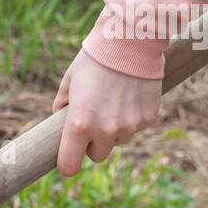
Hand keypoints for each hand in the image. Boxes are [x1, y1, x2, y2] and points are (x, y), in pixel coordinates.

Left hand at [52, 49, 160, 175]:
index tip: (66, 160)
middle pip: (97, 156)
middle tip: (92, 121)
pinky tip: (128, 96)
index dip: (67, 164)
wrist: (130, 41)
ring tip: (112, 102)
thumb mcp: (69, 82)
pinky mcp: (148, 119)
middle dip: (92, 144)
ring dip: (113, 130)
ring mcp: (129, 126)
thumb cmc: (93, 60)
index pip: (69, 165)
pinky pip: (135, 128)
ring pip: (117, 141)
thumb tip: (59, 122)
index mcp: (79, 124)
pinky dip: (131, 118)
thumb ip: (62, 106)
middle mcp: (105, 131)